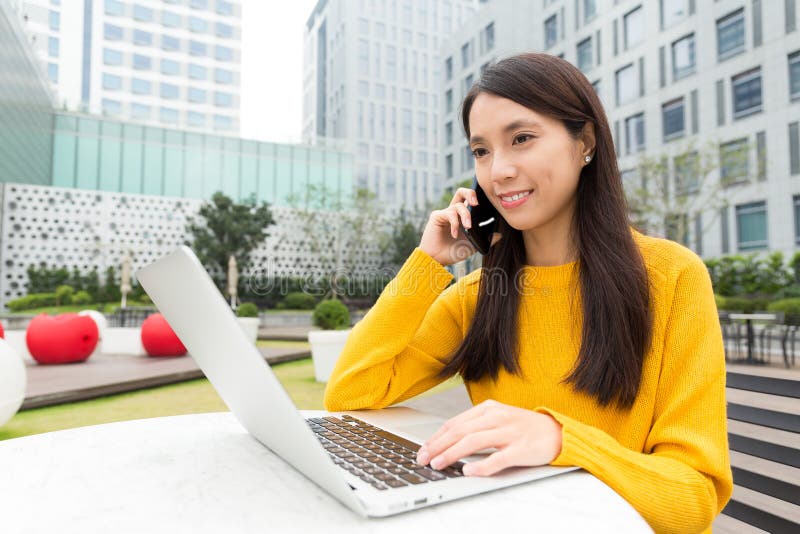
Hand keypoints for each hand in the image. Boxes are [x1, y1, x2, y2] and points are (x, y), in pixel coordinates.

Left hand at [415, 400, 562, 475]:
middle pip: (460, 431)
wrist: (557, 432)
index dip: (436, 437)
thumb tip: (447, 442)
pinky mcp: (521, 448)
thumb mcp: (497, 419)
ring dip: (452, 454)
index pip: (455, 423)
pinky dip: (480, 466)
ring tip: (438, 464)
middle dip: (438, 446)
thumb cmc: (523, 427)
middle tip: (424, 459)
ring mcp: (509, 432)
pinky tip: (468, 471)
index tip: (423, 449)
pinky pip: (497, 458)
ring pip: (474, 441)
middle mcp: (497, 417)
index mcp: (489, 408)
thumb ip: (476, 426)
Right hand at [418, 187, 500, 266]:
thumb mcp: (474, 246)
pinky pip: (449, 213)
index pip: (471, 201)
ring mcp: (445, 213)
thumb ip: (486, 240)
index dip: (479, 199)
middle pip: (462, 192)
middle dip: (471, 193)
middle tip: (476, 204)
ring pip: (458, 205)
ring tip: (468, 227)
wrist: (437, 261)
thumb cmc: (453, 252)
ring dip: (465, 215)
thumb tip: (500, 234)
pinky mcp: (437, 216)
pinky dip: (455, 223)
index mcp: (462, 216)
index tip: (488, 205)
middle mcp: (453, 212)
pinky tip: (455, 234)